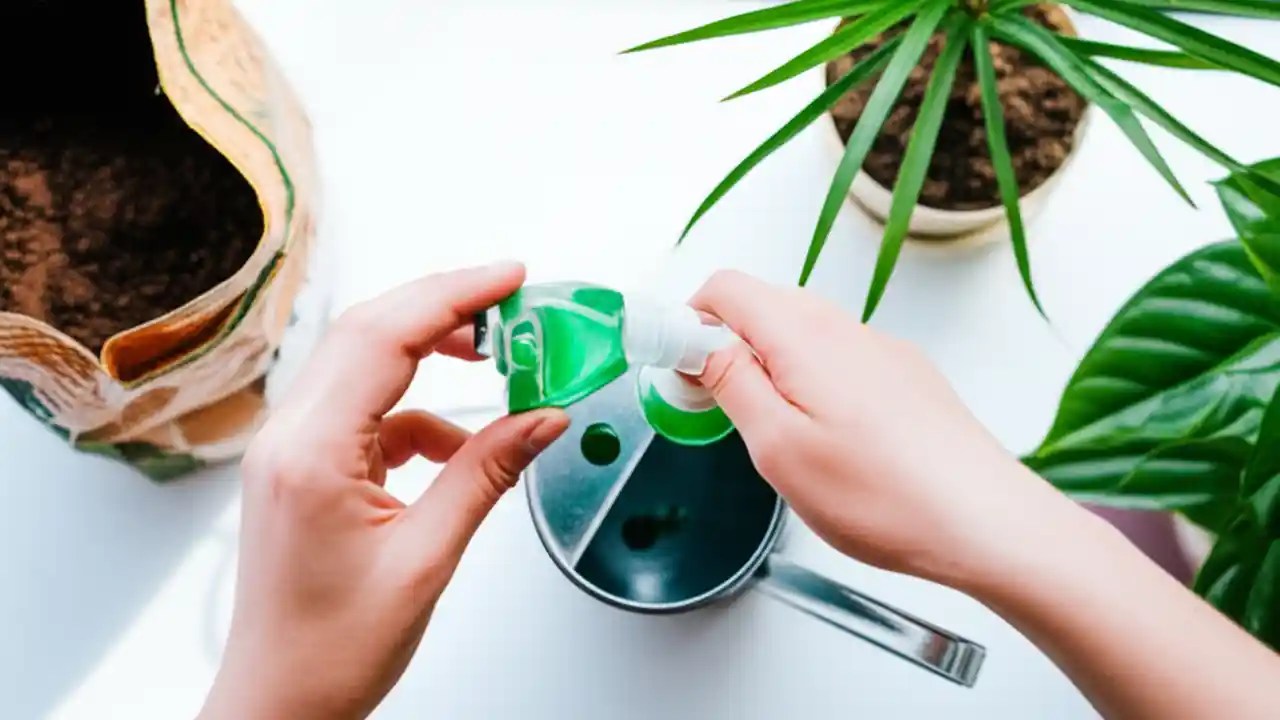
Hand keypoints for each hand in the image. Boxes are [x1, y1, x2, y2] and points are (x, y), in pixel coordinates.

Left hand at [199, 263, 568, 719]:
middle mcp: (289, 439)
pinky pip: (366, 413)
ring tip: (498, 361)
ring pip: (366, 367)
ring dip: (431, 355)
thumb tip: (544, 418)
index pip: (383, 338)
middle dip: (444, 307)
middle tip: (513, 301)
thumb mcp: (428, 559)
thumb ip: (487, 474)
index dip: (452, 296)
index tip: (510, 278)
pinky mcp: (304, 466)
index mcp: (311, 454)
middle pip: (368, 333)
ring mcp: (291, 450)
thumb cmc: (331, 650)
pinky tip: (457, 445)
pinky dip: (418, 415)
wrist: (279, 704)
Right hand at [690, 270, 1071, 589]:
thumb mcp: (779, 448)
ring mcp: (881, 350)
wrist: (987, 521)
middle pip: (763, 306)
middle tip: (713, 406)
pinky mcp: (905, 377)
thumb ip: (732, 385)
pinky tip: (823, 440)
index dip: (688, 321)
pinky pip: (839, 359)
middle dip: (725, 346)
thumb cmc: (889, 495)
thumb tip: (701, 346)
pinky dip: (810, 382)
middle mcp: (845, 329)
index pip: (726, 289)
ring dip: (769, 367)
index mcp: (804, 336)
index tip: (675, 366)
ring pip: (802, 335)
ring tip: (770, 434)